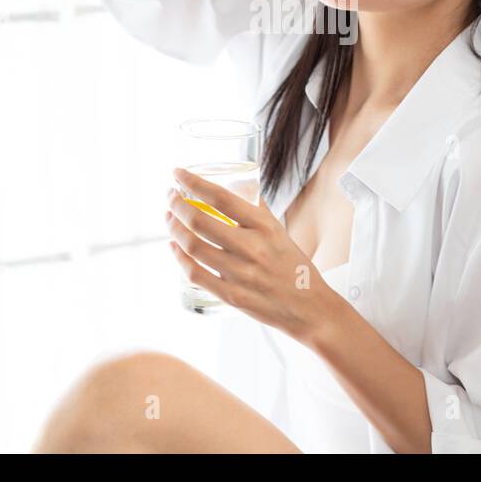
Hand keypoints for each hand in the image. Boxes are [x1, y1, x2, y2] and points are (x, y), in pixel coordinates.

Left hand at [166, 168, 342, 341]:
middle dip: (176, 204)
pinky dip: (179, 257)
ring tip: (169, 218)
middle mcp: (252, 248)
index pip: (221, 197)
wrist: (310, 308)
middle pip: (200, 220)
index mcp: (265, 226)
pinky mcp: (232, 296)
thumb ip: (255, 211)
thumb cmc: (294, 266)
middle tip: (170, 197)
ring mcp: (240, 274)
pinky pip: (195, 274)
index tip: (177, 173)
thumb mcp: (279, 231)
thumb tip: (236, 187)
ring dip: (174, 228)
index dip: (193, 182)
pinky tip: (174, 247)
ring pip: (193, 246)